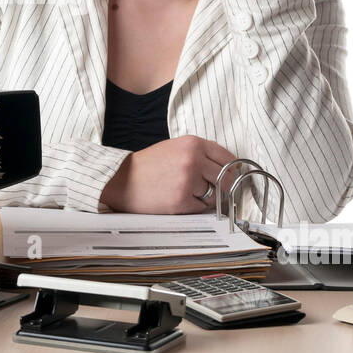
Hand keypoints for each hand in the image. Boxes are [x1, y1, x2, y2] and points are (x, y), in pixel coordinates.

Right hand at [100, 135, 241, 214]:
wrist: (121, 179)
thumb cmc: (148, 164)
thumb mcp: (174, 147)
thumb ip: (199, 153)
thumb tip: (227, 165)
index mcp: (192, 144)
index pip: (228, 158)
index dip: (231, 169)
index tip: (230, 175)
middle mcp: (192, 160)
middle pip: (227, 179)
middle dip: (223, 186)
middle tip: (213, 189)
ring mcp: (187, 182)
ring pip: (215, 195)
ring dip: (207, 198)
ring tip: (188, 192)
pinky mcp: (181, 201)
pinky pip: (201, 208)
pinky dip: (194, 207)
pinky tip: (178, 199)